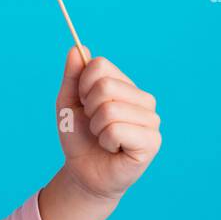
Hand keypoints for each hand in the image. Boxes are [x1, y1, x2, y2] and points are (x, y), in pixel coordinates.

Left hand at [55, 45, 160, 200]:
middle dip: (88, 108)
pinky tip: (113, 148)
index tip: (84, 103)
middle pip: (104, 85)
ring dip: (96, 127)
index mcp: (126, 86)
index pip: (100, 65)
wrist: (83, 171)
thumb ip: (73, 76)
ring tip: (103, 137)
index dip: (82, 86)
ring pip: (109, 109)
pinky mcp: (152, 141)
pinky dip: (105, 140)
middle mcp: (144, 99)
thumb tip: (77, 48)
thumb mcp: (68, 102)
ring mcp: (151, 120)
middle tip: (94, 124)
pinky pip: (116, 130)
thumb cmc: (79, 137)